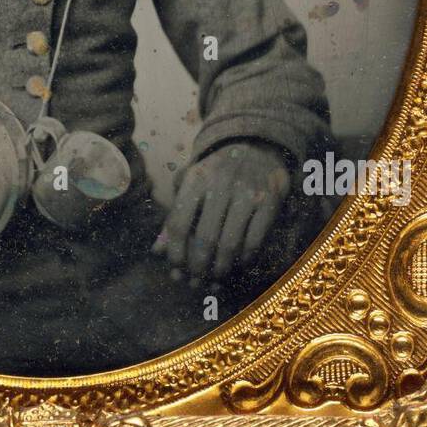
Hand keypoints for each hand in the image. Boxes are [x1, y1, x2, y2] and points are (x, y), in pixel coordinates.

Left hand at [152, 142, 291, 283]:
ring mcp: (248, 192)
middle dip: (198, 267)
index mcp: (196, 178)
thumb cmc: (217, 171)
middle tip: (196, 280)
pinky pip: (255, 240)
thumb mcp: (192, 184)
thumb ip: (175, 215)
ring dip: (221, 268)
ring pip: (231, 243)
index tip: (176, 268)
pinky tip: (239, 265)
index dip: (176, 252)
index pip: (179, 223)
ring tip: (215, 277)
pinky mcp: (269, 200)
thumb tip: (157, 251)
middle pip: (205, 238)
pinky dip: (245, 259)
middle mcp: (221, 183)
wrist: (257, 145)